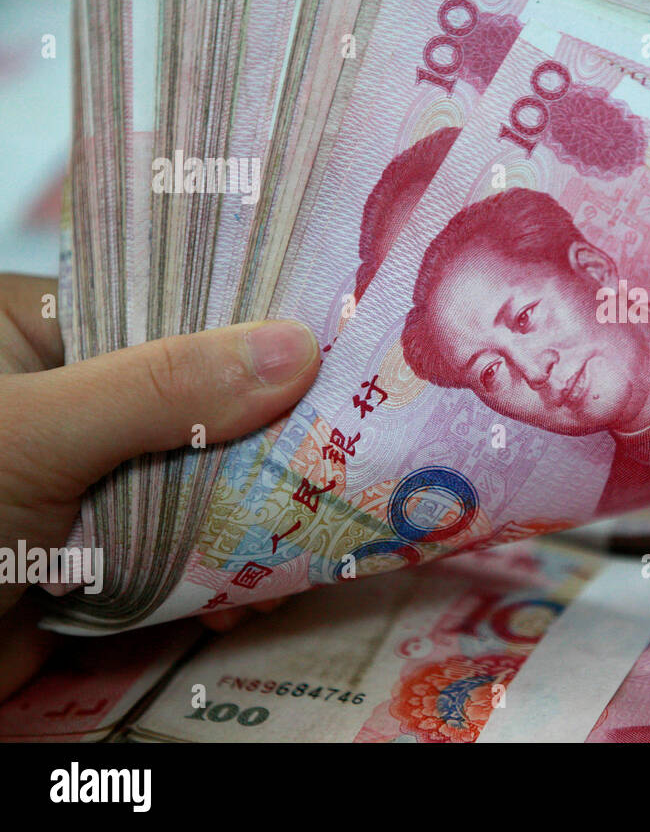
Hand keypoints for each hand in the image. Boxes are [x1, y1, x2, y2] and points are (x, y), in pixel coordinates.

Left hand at [0, 273, 319, 700]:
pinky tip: (251, 599)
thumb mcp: (36, 434)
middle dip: (267, 437)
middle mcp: (68, 405)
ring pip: (200, 487)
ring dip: (253, 521)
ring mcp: (85, 489)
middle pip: (200, 404)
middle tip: (352, 443)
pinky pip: (182, 560)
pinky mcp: (95, 565)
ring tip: (312, 534)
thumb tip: (298, 347)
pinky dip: (220, 583)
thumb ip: (163, 389)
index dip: (253, 328)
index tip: (339, 342)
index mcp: (35, 337)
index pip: (170, 312)